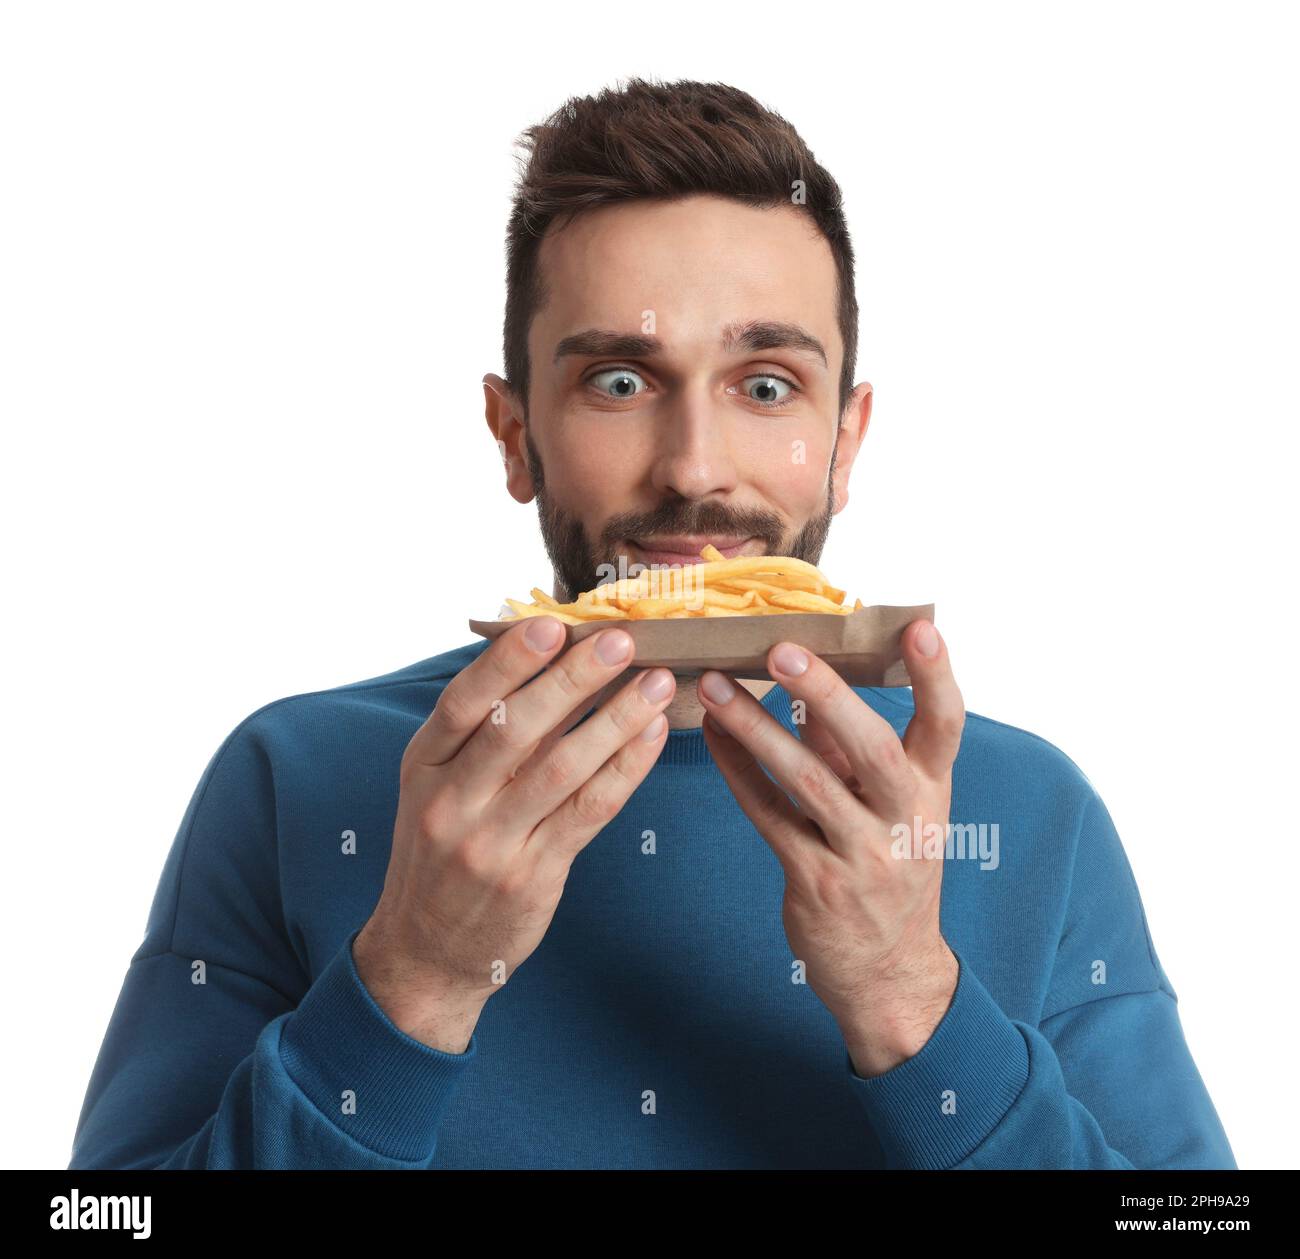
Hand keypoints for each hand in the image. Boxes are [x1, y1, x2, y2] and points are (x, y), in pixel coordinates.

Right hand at [354, 616, 675, 1049]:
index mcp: (423, 765)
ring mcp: (490, 842)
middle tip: (621, 643)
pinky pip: (588, 811)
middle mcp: (450, 802)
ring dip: (615, 720)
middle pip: (514, 728)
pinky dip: (625, 769)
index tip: (551, 625)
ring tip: (658, 683)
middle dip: (572, 681)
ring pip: (561, 768)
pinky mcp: (532, 875)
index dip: (507, 662)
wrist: (427, 950)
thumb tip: (549, 657)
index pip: (463, 702)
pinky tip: (652, 735)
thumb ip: (482, 732)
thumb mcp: (437, 786)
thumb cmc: (442, 849)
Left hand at [698, 618, 964, 1076]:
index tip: (919, 626)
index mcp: (931, 791)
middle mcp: (905, 821)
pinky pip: (768, 815)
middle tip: (781, 648)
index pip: (947, 725)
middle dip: (827, 693)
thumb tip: (810, 681)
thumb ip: (854, 749)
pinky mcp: (814, 881)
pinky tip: (712, 736)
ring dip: (756, 727)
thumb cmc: (889, 869)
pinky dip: (737, 771)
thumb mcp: (894, 809)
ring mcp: (861, 855)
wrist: (889, 974)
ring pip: (806, 780)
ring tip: (715, 685)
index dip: (937, 676)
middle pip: (871, 747)